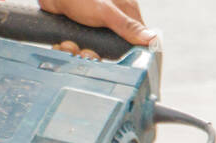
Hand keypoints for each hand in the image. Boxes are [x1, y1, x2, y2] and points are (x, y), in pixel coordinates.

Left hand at [39, 0, 156, 47]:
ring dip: (77, 53)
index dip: (124, 54)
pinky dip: (69, 49)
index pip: (136, 41)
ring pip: (92, 52)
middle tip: (83, 51)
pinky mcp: (82, 32)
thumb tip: (152, 39)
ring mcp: (97, 28)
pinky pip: (79, 49)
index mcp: (127, 12)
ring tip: (68, 44)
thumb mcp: (106, 11)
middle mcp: (114, 21)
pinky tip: (63, 43)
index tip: (108, 57)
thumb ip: (128, 27)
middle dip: (93, 55)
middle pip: (111, 52)